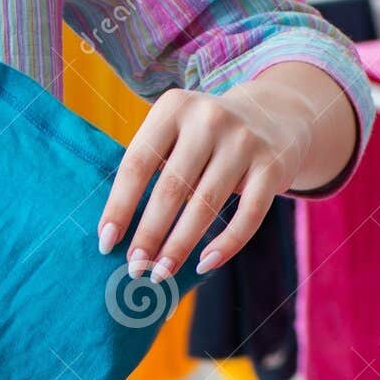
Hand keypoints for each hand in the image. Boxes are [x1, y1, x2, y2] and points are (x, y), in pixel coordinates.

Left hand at [95, 63, 357, 281]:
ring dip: (180, 245)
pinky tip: (205, 263)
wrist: (274, 114)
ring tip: (161, 272)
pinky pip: (248, 215)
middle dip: (149, 233)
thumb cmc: (205, 135)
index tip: (106, 241)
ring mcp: (244, 141)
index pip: (138, 162)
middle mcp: (209, 118)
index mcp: (174, 107)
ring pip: (205, 204)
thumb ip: (151, 164)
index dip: (119, 205)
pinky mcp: (272, 167)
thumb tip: (118, 229)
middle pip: (171, 188)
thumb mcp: (176, 130)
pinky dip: (226, 244)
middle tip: (135, 267)